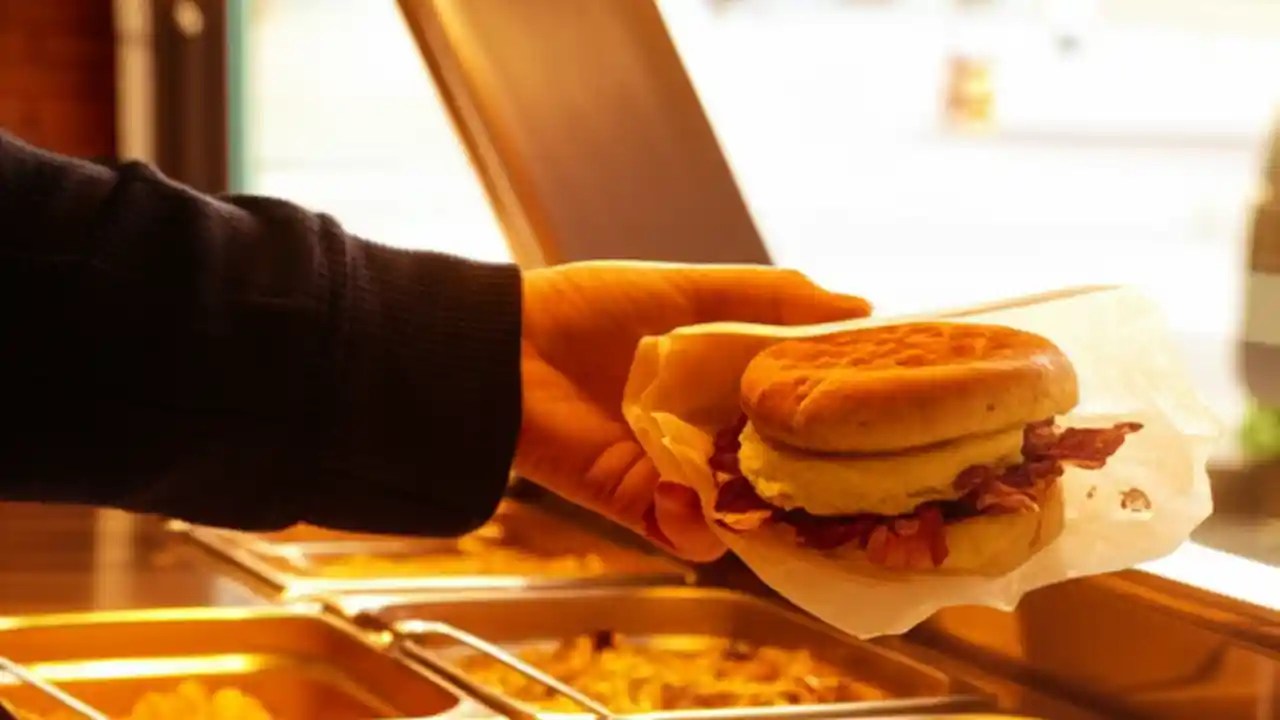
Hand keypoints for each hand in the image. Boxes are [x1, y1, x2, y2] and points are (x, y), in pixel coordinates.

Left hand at [517, 262, 871, 560]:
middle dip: (823, 478)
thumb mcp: (693, 291)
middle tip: (869, 480)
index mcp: (728, 378)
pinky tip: (690, 498)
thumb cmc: (594, 309)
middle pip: (785, 467)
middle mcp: (712, 430)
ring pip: (746, 510)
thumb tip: (864, 307)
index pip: (801, 405)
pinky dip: (697, 525)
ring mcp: (679, 472)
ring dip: (769, 510)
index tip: (890, 414)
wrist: (508, 350)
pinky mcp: (641, 504)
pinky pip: (688, 532)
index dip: (842, 413)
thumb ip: (774, 300)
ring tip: (792, 497)